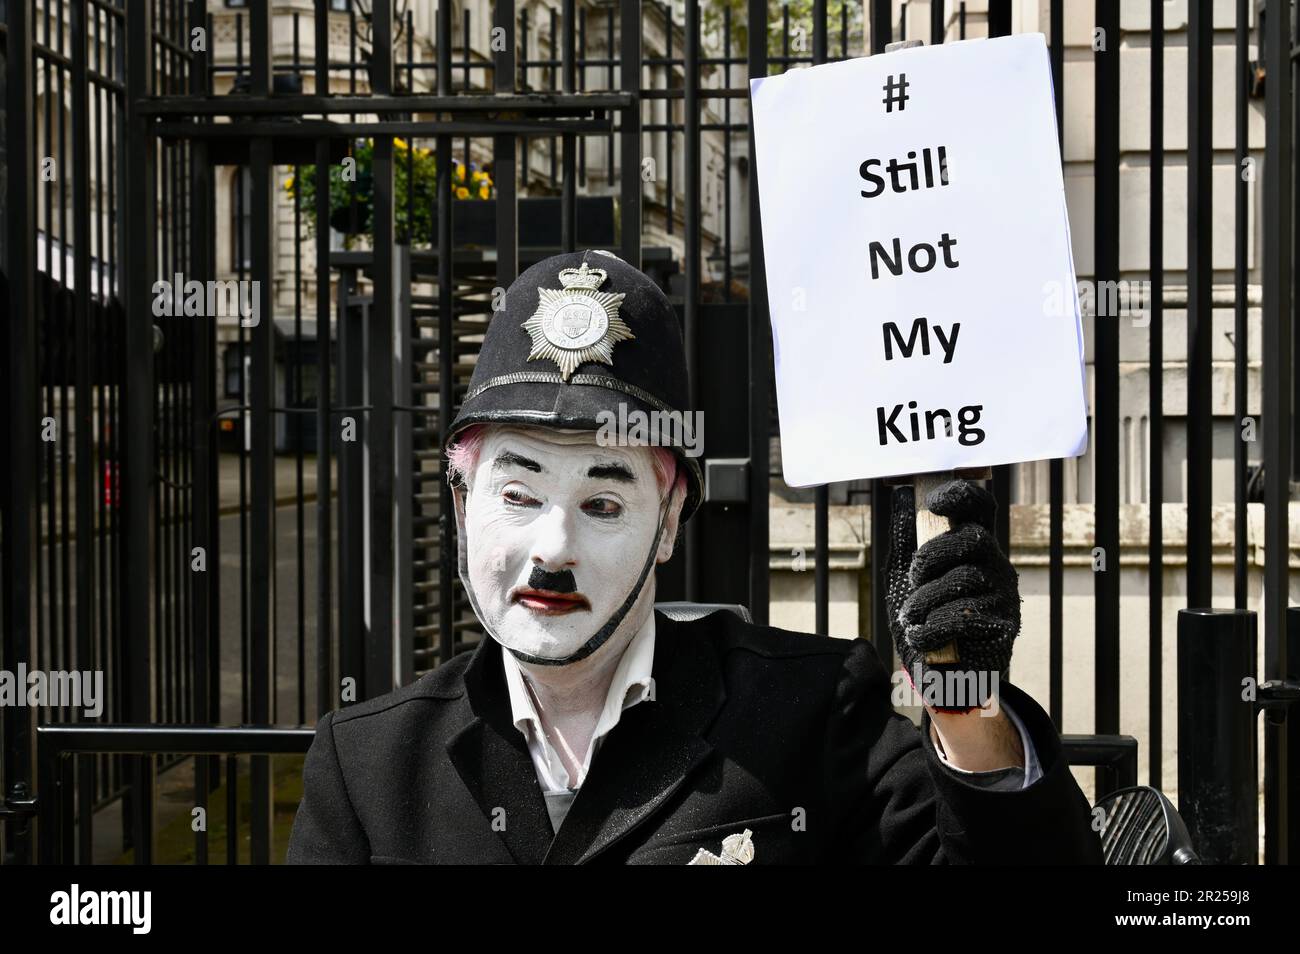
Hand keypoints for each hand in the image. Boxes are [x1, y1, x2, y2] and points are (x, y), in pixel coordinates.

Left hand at [883, 479, 1020, 712]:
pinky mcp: (1006, 626)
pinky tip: (922, 636)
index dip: (962, 496)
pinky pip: (965, 614)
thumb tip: (901, 497)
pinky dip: (932, 627)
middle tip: (914, 579)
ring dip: (925, 600)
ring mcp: (1004, 595)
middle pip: (973, 538)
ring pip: (964, 578)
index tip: (933, 502)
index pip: (980, 508)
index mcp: (973, 549)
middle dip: (932, 556)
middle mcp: (995, 566)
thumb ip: (905, 541)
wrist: (936, 675)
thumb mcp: (905, 578)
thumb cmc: (923, 620)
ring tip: (913, 617)